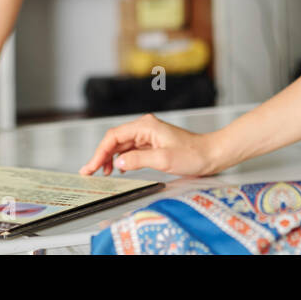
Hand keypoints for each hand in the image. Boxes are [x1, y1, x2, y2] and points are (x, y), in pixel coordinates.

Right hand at [79, 113, 223, 177]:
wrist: (211, 154)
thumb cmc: (192, 154)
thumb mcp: (163, 159)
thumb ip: (138, 160)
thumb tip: (118, 162)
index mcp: (145, 126)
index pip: (114, 136)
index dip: (100, 152)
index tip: (91, 166)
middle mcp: (145, 127)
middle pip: (115, 140)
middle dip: (101, 155)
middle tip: (90, 172)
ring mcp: (148, 135)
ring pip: (122, 145)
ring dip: (110, 158)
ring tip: (102, 173)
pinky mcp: (152, 144)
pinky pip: (131, 150)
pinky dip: (121, 159)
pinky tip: (118, 168)